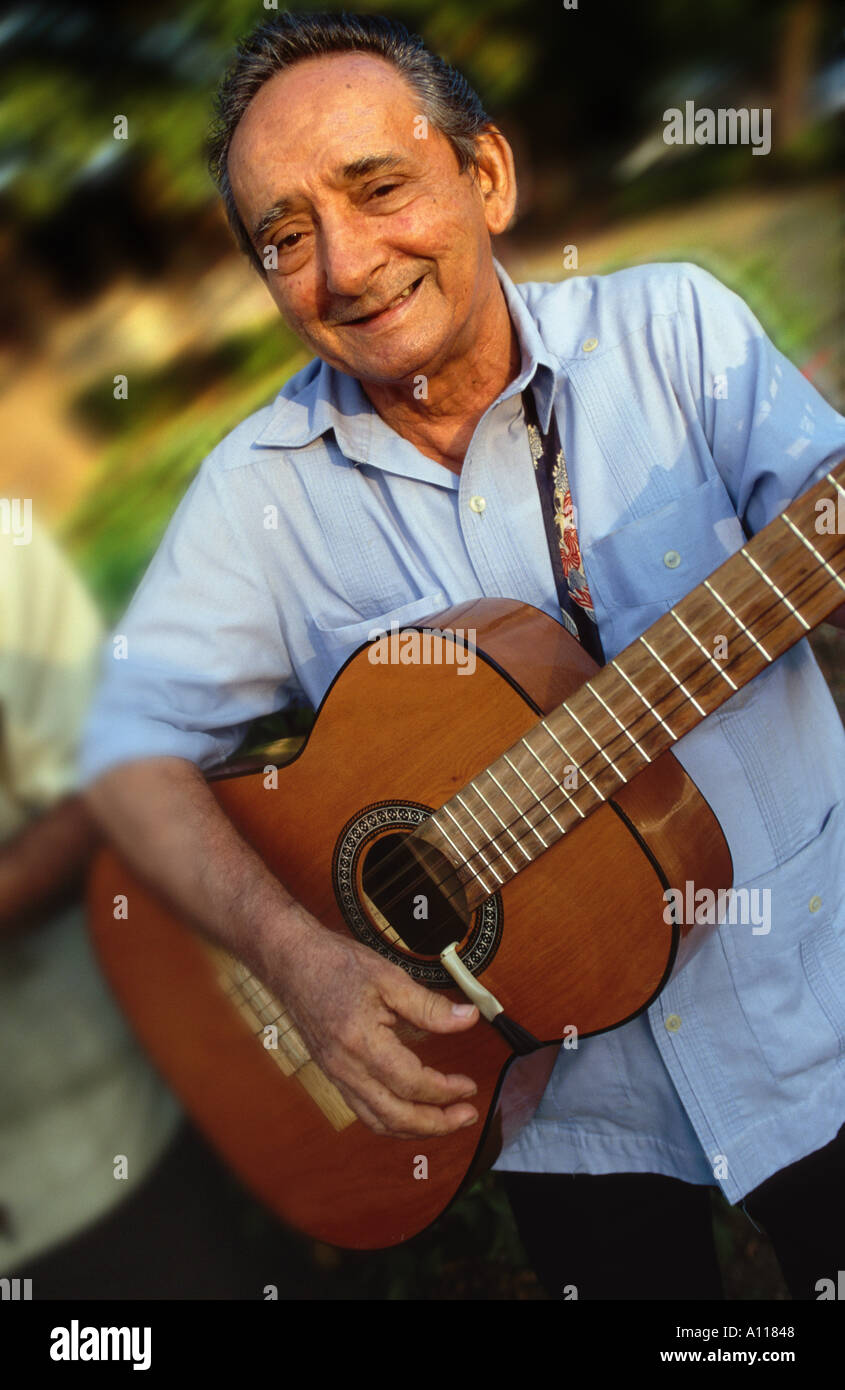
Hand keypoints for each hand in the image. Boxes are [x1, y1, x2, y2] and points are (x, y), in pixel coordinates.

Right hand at [269, 905, 479, 1137]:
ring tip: (444, 1121)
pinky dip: (392, 1120)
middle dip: (436, 1124)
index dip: (445, 1091)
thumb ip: (430, 1006)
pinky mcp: (333, 1075)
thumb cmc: (336, 965)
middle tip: (466, 1116)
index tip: (469, 1087)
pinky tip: (411, 1111)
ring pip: (378, 1122)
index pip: (411, 1084)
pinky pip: (364, 1111)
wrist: (292, 963)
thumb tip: (468, 1019)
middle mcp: (346, 1069)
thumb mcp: (390, 978)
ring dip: (415, 1129)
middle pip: (396, 1116)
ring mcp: (336, 1076)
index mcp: (362, 1044)